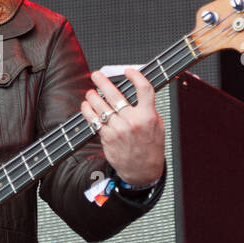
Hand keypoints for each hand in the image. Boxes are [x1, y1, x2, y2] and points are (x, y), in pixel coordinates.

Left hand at [80, 68, 164, 186]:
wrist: (143, 171)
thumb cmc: (150, 148)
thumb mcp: (157, 126)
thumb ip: (147, 109)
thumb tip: (136, 92)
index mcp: (148, 116)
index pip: (144, 89)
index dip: (135, 76)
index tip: (128, 71)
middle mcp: (133, 121)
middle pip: (115, 95)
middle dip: (102, 82)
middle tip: (96, 75)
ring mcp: (119, 129)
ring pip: (101, 106)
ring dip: (92, 96)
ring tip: (90, 93)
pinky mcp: (108, 137)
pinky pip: (94, 120)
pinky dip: (88, 111)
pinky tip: (86, 106)